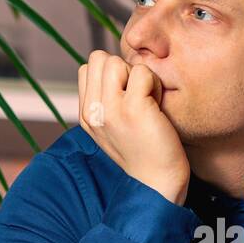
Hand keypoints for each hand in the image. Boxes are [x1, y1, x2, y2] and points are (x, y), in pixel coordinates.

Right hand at [77, 51, 189, 205]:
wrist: (157, 184)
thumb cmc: (144, 152)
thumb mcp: (114, 126)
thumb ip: (106, 100)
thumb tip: (112, 67)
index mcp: (86, 115)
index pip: (88, 68)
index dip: (111, 74)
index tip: (127, 97)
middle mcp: (92, 111)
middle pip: (98, 58)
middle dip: (122, 69)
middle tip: (138, 95)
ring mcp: (110, 110)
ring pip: (115, 61)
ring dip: (137, 74)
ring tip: (147, 100)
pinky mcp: (132, 109)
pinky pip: (141, 72)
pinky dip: (154, 83)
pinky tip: (157, 106)